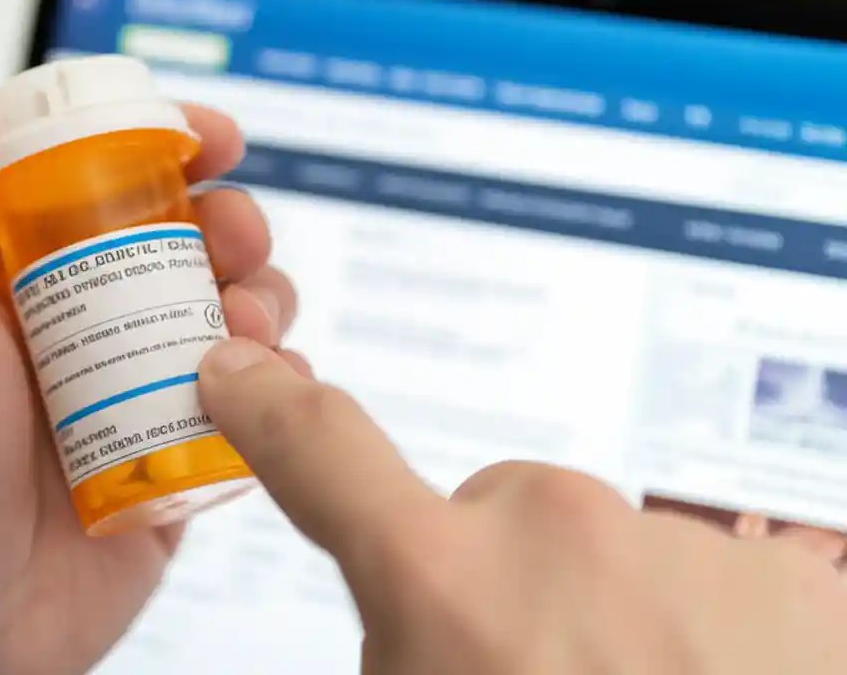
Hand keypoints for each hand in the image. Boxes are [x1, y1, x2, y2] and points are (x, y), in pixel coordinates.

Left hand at [0, 29, 295, 673]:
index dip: (154, 144)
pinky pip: (238, 409)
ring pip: (214, 321)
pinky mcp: (160, 465)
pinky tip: (265, 390)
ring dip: (255, 304)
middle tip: (237, 236)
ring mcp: (113, 397)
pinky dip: (269, 390)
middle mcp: (58, 332)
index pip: (85, 178)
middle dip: (222, 226)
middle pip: (169, 245)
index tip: (208, 135)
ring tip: (251, 325)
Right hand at [198, 338, 846, 673]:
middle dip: (497, 585)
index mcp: (440, 586)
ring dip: (604, 618)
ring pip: (603, 554)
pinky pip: (700, 579)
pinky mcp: (778, 576)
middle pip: (493, 515)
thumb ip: (392, 644)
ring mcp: (678, 548)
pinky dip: (697, 635)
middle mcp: (556, 534)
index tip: (241, 374)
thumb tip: (403, 623)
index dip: (269, 405)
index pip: (321, 449)